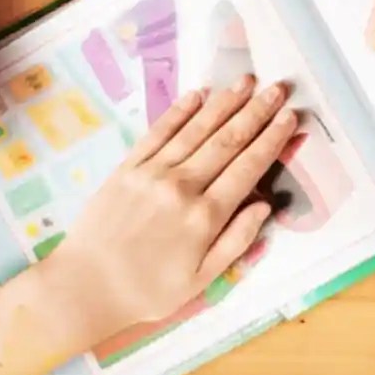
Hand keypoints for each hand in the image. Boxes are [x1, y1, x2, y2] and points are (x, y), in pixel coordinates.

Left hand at [50, 77, 297, 339]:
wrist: (84, 286)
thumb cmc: (146, 292)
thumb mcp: (201, 280)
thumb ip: (236, 241)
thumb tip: (265, 206)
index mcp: (205, 217)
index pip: (248, 168)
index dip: (272, 141)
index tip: (290, 118)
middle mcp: (181, 187)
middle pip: (227, 142)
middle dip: (256, 113)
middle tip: (278, 89)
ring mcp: (152, 173)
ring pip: (195, 130)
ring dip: (224, 104)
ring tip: (246, 82)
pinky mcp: (126, 168)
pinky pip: (158, 133)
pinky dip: (179, 112)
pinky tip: (197, 94)